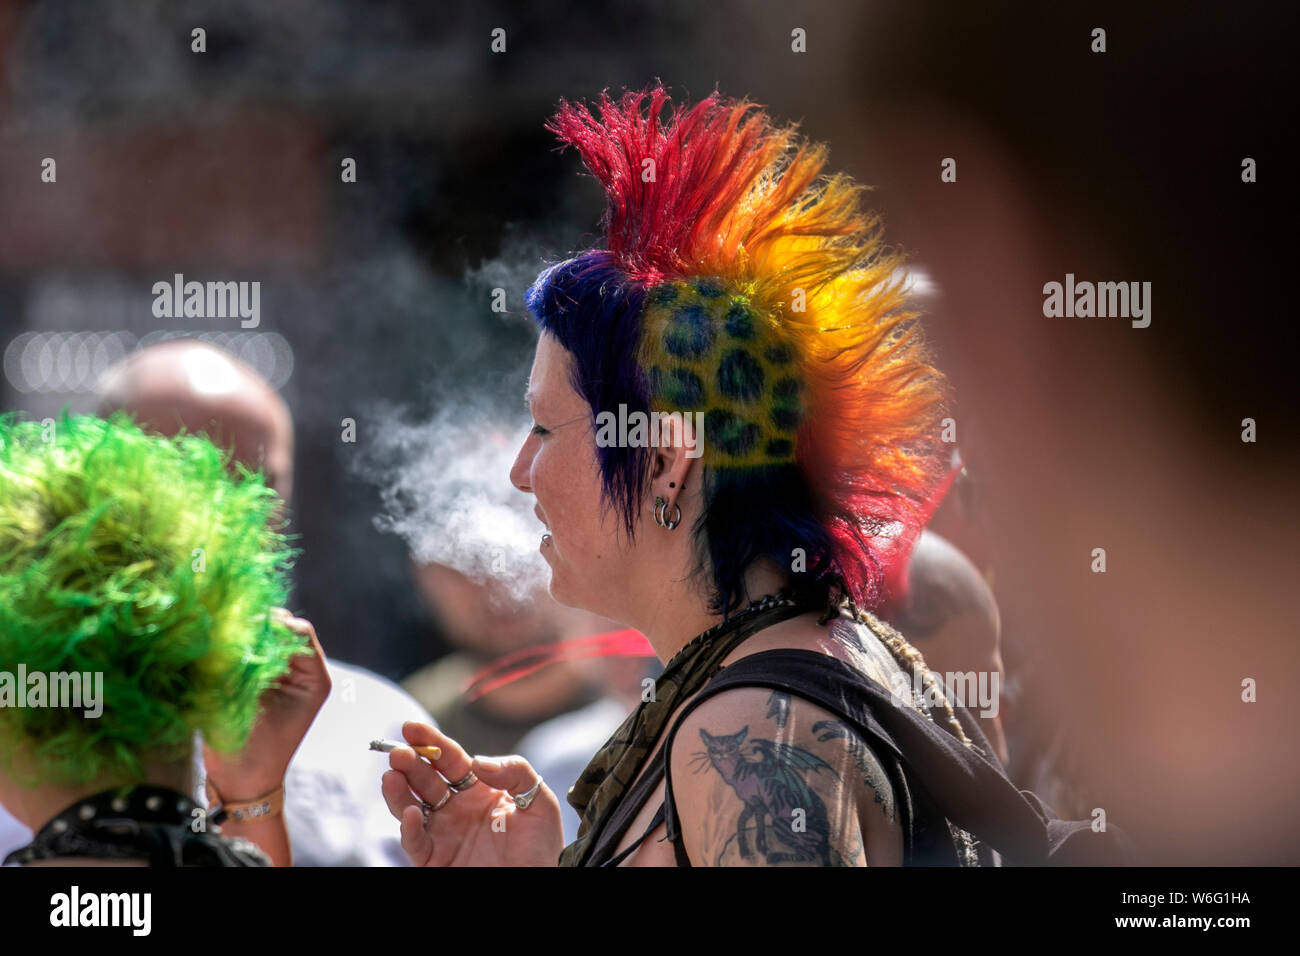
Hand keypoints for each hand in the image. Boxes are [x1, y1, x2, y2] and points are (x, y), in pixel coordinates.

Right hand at [204, 609, 330, 800]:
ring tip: (222, 636)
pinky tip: (218, 648)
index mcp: (313, 679)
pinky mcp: (260, 677)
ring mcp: (281, 673)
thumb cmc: (252, 752)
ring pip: (264, 636)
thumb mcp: (248, 707)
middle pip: (283, 629)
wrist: (240, 782)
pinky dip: (236, 645)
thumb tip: (233, 630)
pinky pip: (249, 649)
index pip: (299, 633)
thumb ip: (245, 668)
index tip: (244, 626)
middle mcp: (302, 672)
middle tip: (228, 626)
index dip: (273, 624)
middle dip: (257, 625)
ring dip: (245, 633)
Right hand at [381, 721, 562, 866]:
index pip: (449, 759)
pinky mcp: (435, 859)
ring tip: (391, 775)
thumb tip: (479, 761)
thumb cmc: (541, 847)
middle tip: (398, 752)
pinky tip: (414, 813)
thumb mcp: (539, 802)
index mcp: (478, 788)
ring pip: (411, 807)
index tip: (411, 727)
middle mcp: (456, 808)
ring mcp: (443, 833)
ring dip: (399, 791)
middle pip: (425, 779)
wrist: (537, 883)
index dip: (430, 742)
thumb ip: (516, 772)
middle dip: (409, 763)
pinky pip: (416, 842)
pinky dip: (410, 828)